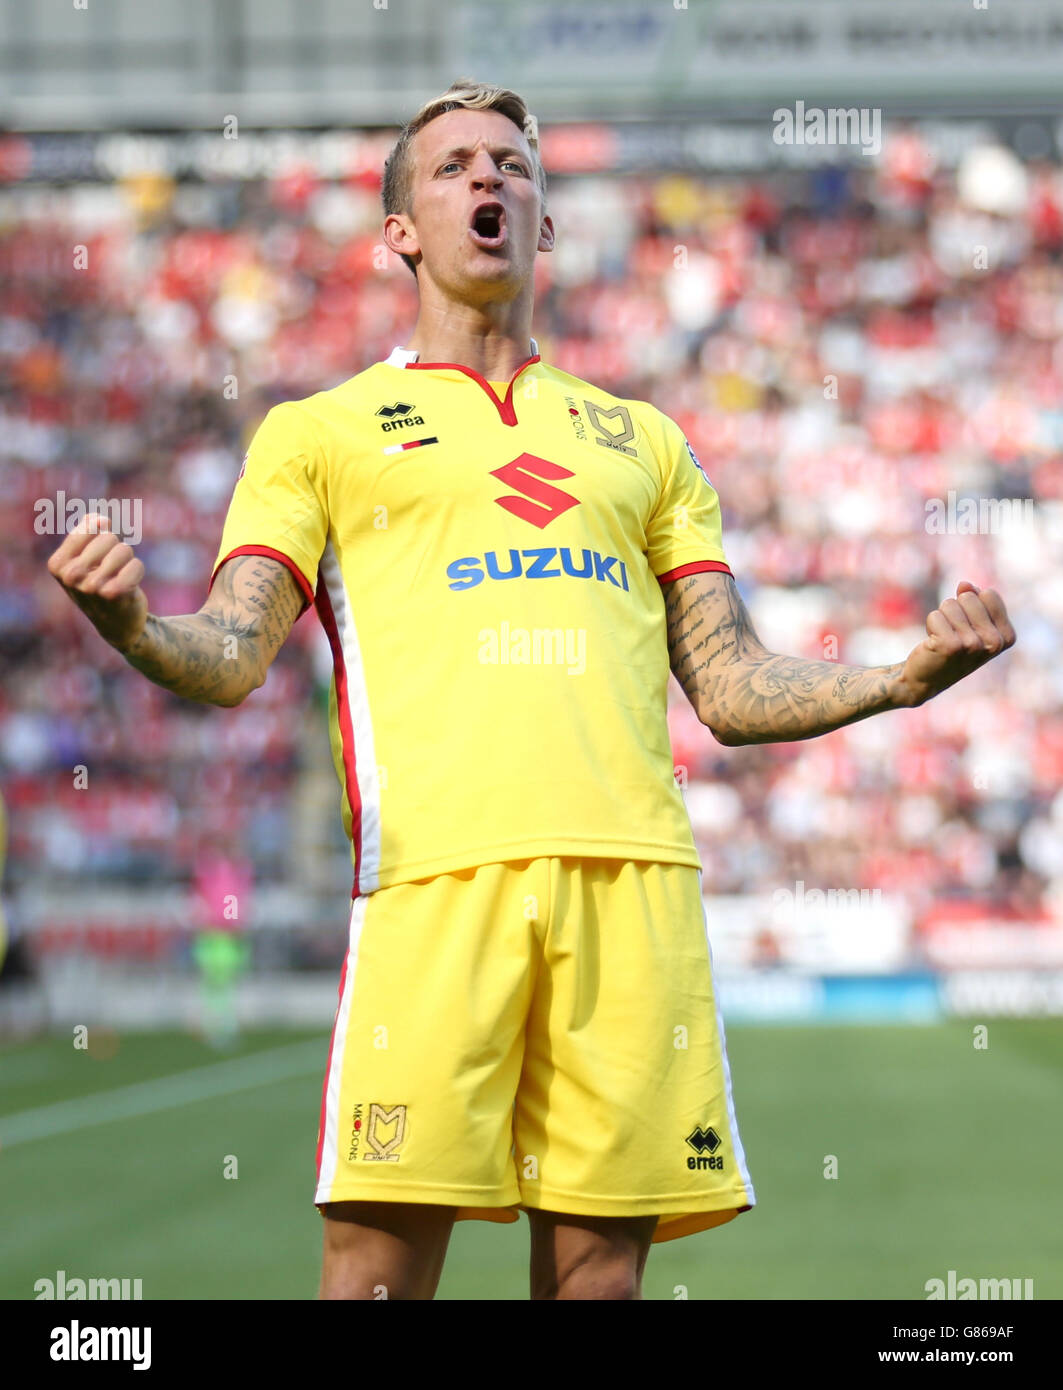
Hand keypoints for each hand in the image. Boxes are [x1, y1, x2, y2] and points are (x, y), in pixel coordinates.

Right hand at [46, 513, 147, 651]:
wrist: (115, 623)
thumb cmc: (99, 583)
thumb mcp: (84, 558)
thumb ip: (88, 531)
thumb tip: (100, 520)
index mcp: (57, 564)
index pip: (90, 526)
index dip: (102, 536)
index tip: (98, 555)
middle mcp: (70, 575)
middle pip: (108, 537)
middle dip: (116, 549)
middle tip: (111, 570)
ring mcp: (91, 586)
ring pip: (124, 549)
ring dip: (127, 561)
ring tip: (119, 577)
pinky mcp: (114, 594)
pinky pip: (136, 565)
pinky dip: (137, 571)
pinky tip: (129, 587)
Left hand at [897, 582, 1015, 706]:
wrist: (926, 679)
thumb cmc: (952, 647)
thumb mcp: (972, 624)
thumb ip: (974, 599)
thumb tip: (964, 584)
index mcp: (1007, 637)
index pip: (989, 594)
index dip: (972, 605)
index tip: (968, 627)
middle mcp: (994, 643)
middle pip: (968, 597)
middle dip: (955, 610)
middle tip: (953, 634)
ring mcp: (973, 645)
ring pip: (950, 604)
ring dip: (942, 618)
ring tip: (943, 638)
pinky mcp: (950, 646)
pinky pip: (935, 615)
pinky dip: (931, 624)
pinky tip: (934, 643)